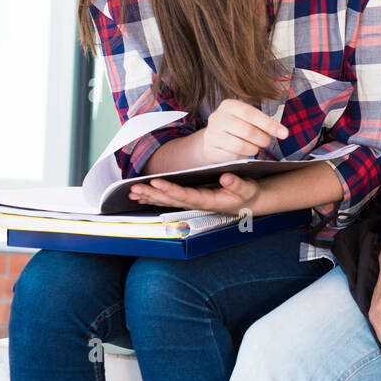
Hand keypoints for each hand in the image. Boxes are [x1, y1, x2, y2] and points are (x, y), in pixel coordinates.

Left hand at [129, 172, 260, 214]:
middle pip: (171, 200)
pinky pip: (169, 199)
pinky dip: (155, 196)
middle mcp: (197, 203)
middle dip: (152, 194)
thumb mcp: (247, 188)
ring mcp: (192, 202)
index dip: (170, 190)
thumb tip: (227, 177)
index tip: (156, 182)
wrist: (247, 202)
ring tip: (132, 193)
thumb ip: (237, 184)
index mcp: (208, 201)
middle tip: (135, 188)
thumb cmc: (246, 195)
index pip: (186, 195)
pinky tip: (142, 195)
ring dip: (149, 197)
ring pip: (167, 201)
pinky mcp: (190, 199)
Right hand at [195, 98, 288, 164]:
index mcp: (228, 105)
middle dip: (263, 139)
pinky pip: (232, 156)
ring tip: (255, 147)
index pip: (252, 113)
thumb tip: (283, 132)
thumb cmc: (236, 126)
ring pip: (240, 145)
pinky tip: (243, 153)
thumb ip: (263, 122)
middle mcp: (217, 118)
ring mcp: (211, 134)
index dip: (270, 124)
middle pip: (247, 131)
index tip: (284, 134)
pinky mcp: (209, 150)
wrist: (212, 138)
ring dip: (253, 149)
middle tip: (267, 142)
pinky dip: (241, 156)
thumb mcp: (247, 118)